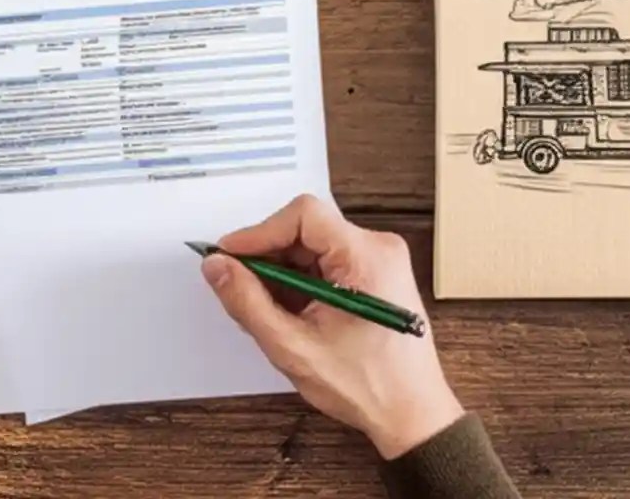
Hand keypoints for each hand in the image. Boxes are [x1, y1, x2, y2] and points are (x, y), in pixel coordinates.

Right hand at [201, 195, 462, 458]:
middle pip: (305, 229)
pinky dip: (300, 282)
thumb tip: (217, 267)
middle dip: (268, 257)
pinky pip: (326, 262)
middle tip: (239, 287)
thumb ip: (248, 302)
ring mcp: (379, 261)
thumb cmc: (369, 387)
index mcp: (367, 258)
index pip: (303, 216)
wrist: (412, 414)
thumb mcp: (293, 346)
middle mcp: (378, 249)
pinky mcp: (375, 276)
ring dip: (283, 273)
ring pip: (312, 247)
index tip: (229, 256)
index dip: (259, 233)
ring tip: (267, 310)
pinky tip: (289, 313)